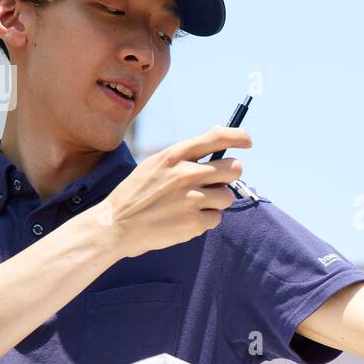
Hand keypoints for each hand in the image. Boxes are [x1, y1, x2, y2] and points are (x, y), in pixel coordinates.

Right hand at [100, 125, 251, 258]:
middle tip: (215, 183)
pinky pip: (216, 219)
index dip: (238, 137)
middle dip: (229, 176)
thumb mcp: (156, 164)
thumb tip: (218, 139)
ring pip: (227, 197)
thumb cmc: (138, 193)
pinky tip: (184, 220)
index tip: (248, 142)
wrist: (115, 225)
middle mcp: (186, 174)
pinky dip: (205, 221)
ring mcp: (191, 200)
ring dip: (216, 201)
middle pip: (234, 169)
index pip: (217, 138)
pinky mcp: (194, 223)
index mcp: (175, 155)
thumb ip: (185, 155)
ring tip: (193, 205)